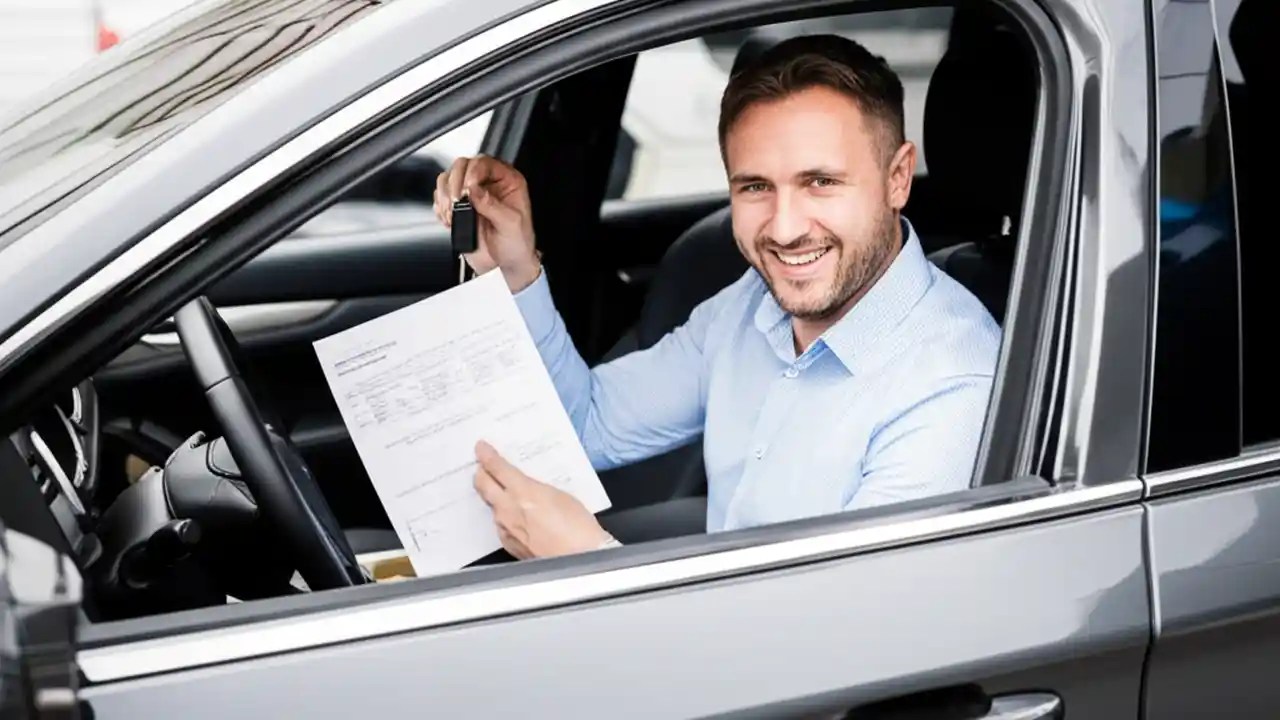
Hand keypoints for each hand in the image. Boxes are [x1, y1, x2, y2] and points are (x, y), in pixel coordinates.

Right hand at [432, 155, 540, 291]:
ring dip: (445, 195)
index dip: (472, 172)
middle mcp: (487, 184)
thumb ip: (492, 204)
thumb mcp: (511, 223)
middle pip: (462, 166)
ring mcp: (470, 195)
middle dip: (455, 183)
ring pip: (447, 179)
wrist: (504, 266)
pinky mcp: (457, 208)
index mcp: (507, 181)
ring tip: (452, 213)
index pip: (484, 162)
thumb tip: (473, 189)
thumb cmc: (516, 245)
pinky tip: (449, 219)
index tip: (468, 189)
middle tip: (457, 201)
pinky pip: (440, 198)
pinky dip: (440, 207)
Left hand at [472, 440, 610, 558]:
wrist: (580, 559)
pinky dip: (505, 518)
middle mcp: (508, 509)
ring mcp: (506, 529)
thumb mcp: (560, 495)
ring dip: (494, 497)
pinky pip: (501, 526)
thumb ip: (535, 488)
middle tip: (482, 467)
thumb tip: (526, 487)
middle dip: (480, 473)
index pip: (496, 468)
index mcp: (522, 491)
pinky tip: (517, 519)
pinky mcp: (509, 545)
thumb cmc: (578, 527)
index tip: (481, 448)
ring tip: (503, 493)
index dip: (486, 455)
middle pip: (483, 485)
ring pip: (492, 507)